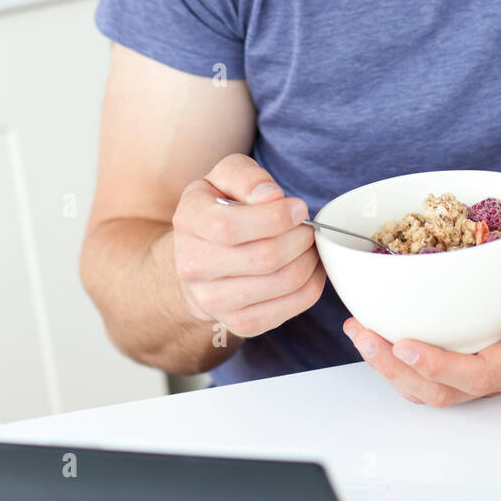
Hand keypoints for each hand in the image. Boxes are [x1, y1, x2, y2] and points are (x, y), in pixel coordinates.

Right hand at [172, 154, 324, 336]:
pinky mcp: (240, 323)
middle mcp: (193, 266)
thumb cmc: (220, 208)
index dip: (275, 217)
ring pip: (282, 282)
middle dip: (300, 238)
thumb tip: (271, 196)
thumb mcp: (226, 177)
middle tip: (307, 227)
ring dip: (308, 260)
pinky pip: (292, 307)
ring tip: (308, 245)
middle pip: (264, 257)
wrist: (200, 257)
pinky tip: (307, 266)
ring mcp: (214, 301)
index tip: (298, 208)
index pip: (231, 227)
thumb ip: (247, 177)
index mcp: (189, 221)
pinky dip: (312, 284)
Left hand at [342, 238, 500, 404]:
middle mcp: (497, 370)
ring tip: (359, 333)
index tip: (406, 346)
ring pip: (428, 388)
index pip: (477, 375)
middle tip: (365, 336)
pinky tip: (373, 332)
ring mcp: (476, 367)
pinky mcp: (460, 356)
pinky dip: (394, 358)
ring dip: (389, 367)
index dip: (439, 367)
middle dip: (398, 370)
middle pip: (443, 391)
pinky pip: (424, 373)